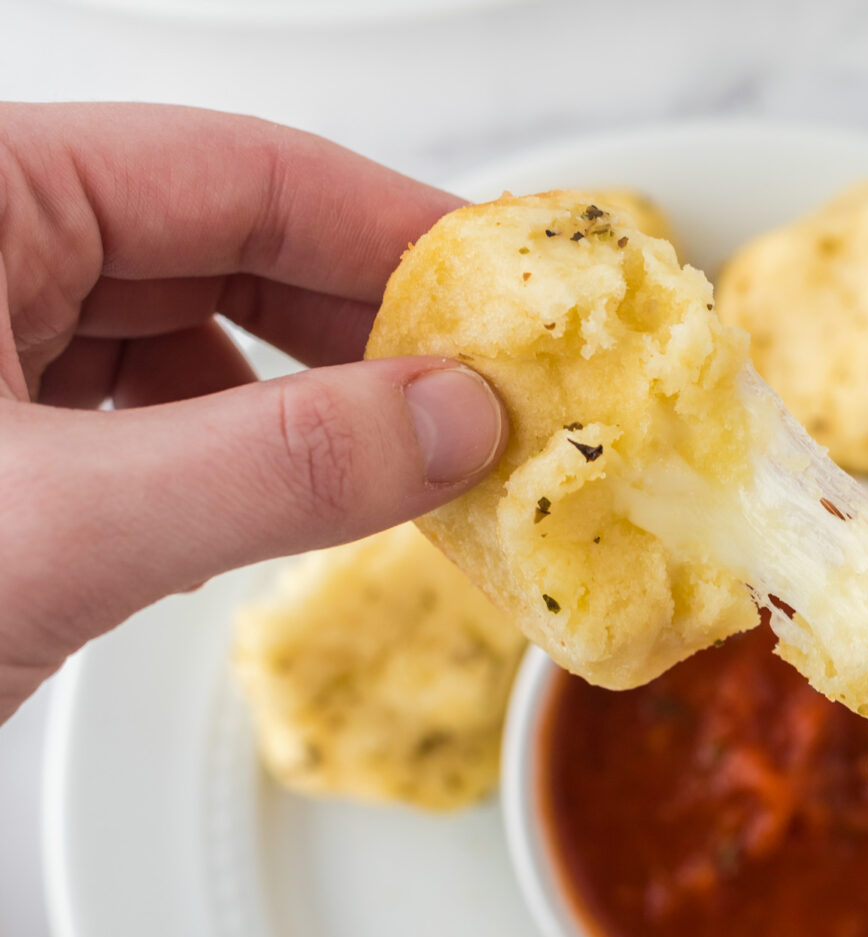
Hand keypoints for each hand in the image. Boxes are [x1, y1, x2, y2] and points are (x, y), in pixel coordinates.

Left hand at [0, 103, 506, 721]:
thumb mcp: (55, 526)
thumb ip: (276, 464)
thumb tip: (453, 419)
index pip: (237, 169)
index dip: (391, 228)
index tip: (503, 292)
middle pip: (226, 241)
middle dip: (364, 322)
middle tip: (480, 391)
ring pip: (195, 328)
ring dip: (311, 391)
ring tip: (406, 449)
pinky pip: (154, 405)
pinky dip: (243, 445)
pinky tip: (296, 489)